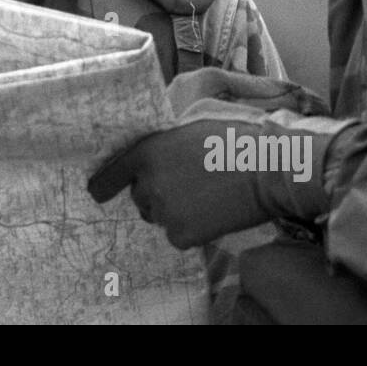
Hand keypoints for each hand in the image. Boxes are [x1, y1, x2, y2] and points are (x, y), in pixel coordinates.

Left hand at [88, 118, 269, 248]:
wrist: (267, 168)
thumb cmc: (234, 141)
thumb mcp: (188, 129)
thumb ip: (163, 146)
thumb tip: (154, 159)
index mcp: (146, 153)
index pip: (108, 177)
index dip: (104, 186)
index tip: (99, 192)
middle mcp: (148, 184)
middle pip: (140, 198)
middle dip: (156, 194)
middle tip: (188, 185)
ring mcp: (164, 212)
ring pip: (160, 217)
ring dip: (175, 212)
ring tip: (206, 197)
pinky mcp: (181, 235)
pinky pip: (178, 236)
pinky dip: (192, 230)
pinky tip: (213, 213)